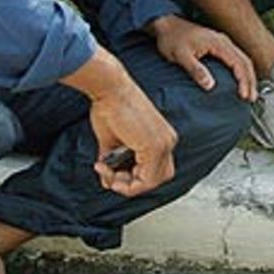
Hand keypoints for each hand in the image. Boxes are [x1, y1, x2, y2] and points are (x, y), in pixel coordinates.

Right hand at [89, 74, 177, 196]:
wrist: (110, 88)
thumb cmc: (109, 107)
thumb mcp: (112, 142)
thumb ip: (113, 163)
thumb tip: (107, 182)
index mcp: (162, 136)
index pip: (156, 170)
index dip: (133, 178)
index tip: (109, 171)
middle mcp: (168, 140)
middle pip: (156, 179)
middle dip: (132, 184)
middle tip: (110, 176)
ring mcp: (164, 144)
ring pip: (151, 182)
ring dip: (125, 184)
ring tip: (105, 171)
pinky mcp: (154, 146)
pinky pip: (146, 180)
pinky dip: (126, 183)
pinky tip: (108, 171)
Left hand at [148, 13, 256, 101]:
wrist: (166, 25)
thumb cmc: (172, 38)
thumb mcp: (181, 56)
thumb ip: (195, 70)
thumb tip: (209, 85)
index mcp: (218, 43)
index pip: (238, 63)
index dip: (244, 80)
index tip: (244, 95)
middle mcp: (223, 42)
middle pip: (245, 62)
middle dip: (250, 81)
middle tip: (251, 98)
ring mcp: (222, 43)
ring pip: (243, 60)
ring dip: (248, 76)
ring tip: (249, 93)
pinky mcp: (219, 46)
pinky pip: (237, 58)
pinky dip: (242, 71)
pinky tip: (241, 80)